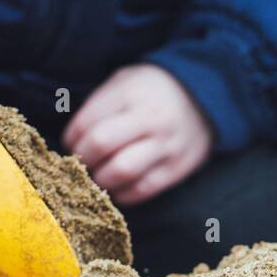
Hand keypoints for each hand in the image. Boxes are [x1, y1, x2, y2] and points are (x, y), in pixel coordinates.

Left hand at [63, 64, 213, 204]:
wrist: (205, 99)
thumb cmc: (153, 91)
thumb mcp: (125, 81)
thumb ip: (100, 105)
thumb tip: (73, 140)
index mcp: (130, 93)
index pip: (87, 122)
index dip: (71, 139)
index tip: (72, 144)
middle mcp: (149, 119)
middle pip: (101, 145)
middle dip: (83, 160)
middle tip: (81, 164)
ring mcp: (166, 145)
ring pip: (122, 171)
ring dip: (101, 180)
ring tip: (98, 177)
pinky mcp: (177, 168)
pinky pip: (143, 189)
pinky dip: (124, 194)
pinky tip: (117, 189)